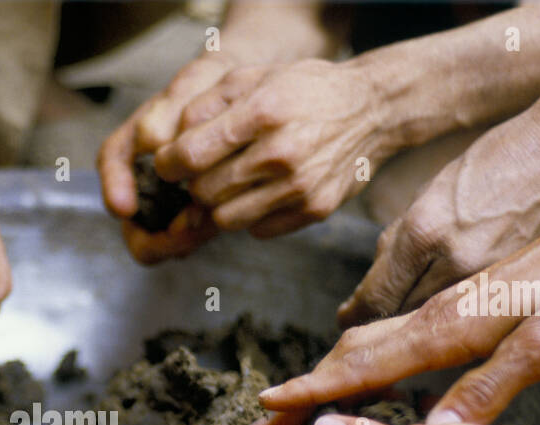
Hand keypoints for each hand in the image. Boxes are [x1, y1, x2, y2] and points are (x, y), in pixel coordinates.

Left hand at [98, 1, 341, 261]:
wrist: (371, 110)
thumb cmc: (303, 92)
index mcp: (263, 113)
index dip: (169, 164)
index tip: (169, 163)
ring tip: (232, 181)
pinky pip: (257, 230)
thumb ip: (206, 105)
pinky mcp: (314, 211)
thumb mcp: (253, 78)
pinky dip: (251, 216)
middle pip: (204, 192)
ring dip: (220, 204)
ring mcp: (300, 187)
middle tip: (204, 171)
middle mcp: (282, 153)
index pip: (191, 155)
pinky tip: (262, 191)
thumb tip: (171, 143)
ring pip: (226, 219)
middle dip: (195, 184)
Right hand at [251, 217, 539, 424]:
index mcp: (441, 332)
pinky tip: (356, 380)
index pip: (361, 366)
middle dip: (300, 395)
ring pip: (360, 346)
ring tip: (293, 411)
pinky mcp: (447, 311)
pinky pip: (382, 340)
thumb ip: (487, 390)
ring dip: (321, 380)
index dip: (312, 390)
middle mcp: (426, 320)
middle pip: (346, 358)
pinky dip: (353, 365)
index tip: (270, 406)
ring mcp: (433, 312)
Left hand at [338, 48, 539, 324]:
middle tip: (365, 335)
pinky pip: (473, 318)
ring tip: (400, 335)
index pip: (376, 296)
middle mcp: (452, 259)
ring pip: (436, 323)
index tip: (347, 320)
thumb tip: (376, 278)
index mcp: (423, 230)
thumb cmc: (503, 160)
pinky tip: (449, 324)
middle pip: (399, 316)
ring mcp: (489, 277)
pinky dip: (455, 324)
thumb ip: (403, 237)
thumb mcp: (437, 190)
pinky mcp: (519, 285)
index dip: (356, 315)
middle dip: (378, 327)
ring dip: (414, 330)